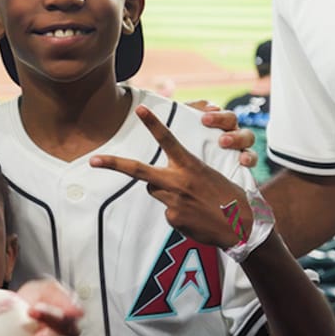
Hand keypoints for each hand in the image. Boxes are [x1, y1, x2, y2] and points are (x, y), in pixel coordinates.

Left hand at [92, 105, 252, 247]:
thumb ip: (183, 174)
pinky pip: (168, 212)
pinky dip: (178, 213)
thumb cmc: (227, 197)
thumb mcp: (209, 175)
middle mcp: (178, 182)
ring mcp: (173, 202)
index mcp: (190, 166)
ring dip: (165, 193)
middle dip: (114, 164)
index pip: (168, 140)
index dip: (154, 124)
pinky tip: (196, 217)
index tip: (140, 109)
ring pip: (154, 191)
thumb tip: (159, 185)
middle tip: (93, 161)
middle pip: (139, 171)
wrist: (241, 226)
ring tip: (191, 200)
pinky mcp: (173, 219)